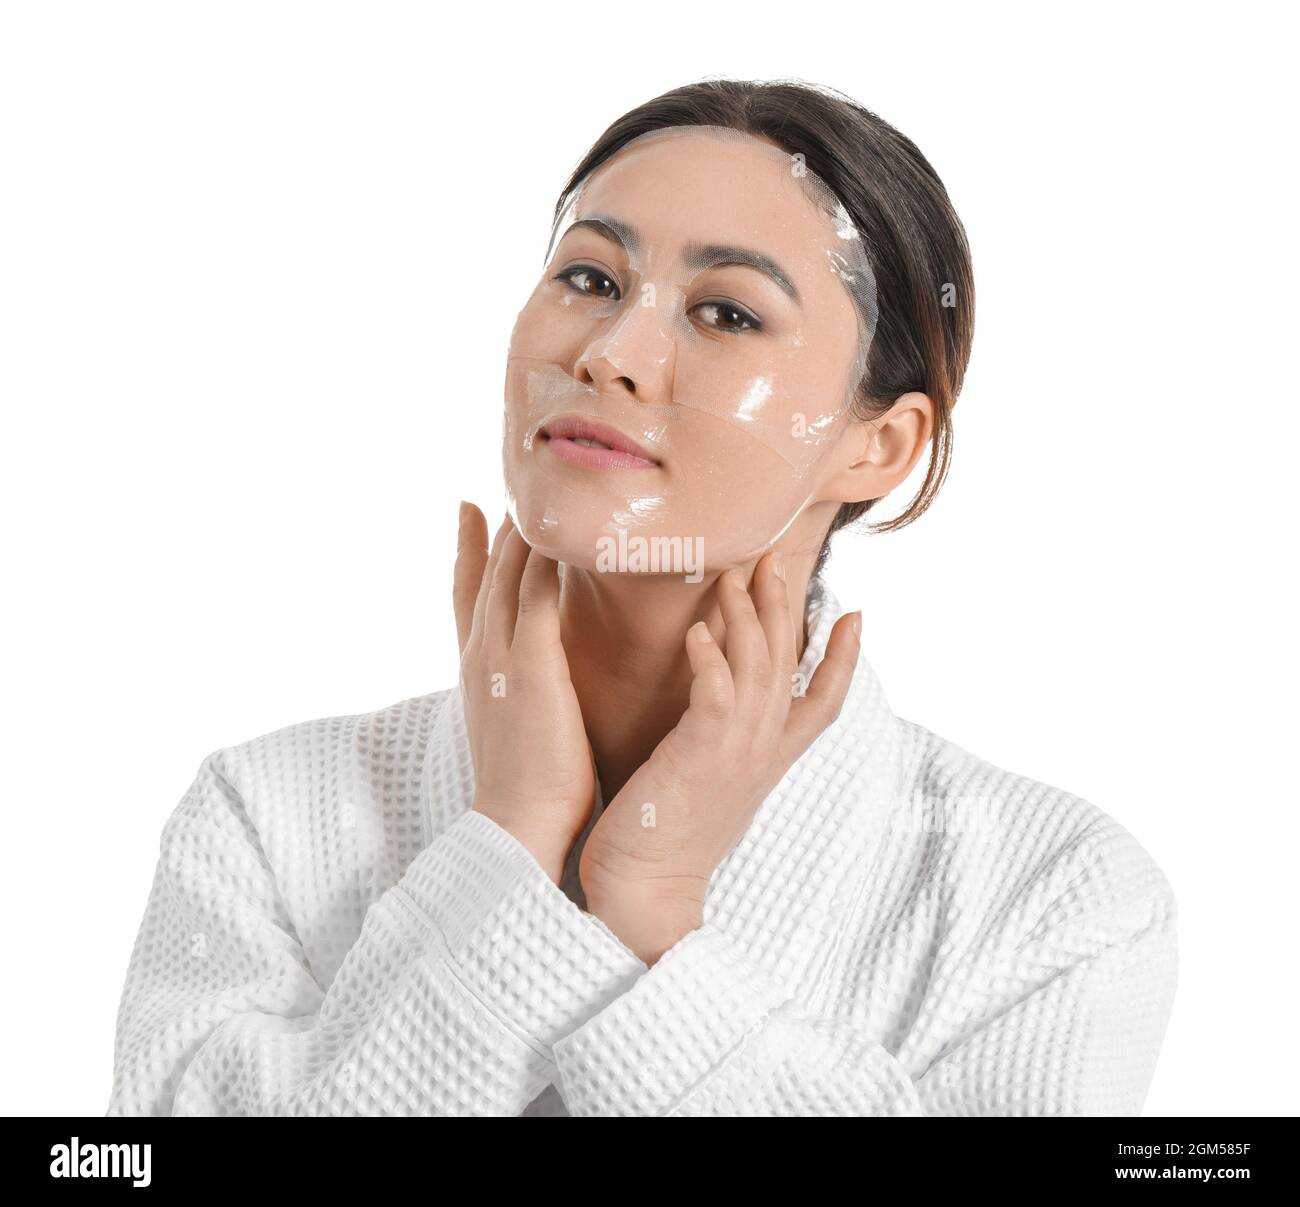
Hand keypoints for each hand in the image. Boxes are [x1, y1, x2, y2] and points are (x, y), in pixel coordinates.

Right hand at [454, 504, 595, 882]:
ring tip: (542, 485)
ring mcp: (500, 654)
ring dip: (524, 526)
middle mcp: (480, 653)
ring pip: (509, 570)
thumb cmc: (531, 791)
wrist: (518, 827)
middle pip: (486, 569)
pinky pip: (538, 592)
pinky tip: (567, 528)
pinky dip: (548, 558)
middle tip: (515, 477)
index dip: (468, 548)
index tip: (471, 507)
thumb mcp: (518, 732)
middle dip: (499, 523)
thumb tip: (537, 682)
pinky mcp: (530, 663)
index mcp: (476, 670)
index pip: (465, 594)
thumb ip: (525, 695)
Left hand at [579, 553, 860, 963]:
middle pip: (787, 664)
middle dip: (784, 607)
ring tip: (736, 573)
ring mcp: (738, 752)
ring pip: (756, 667)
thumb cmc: (665, 834)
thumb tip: (719, 716)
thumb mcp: (710, 782)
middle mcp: (763, 750)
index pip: (823, 703)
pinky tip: (699, 630)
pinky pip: (716, 694)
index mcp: (770, 758)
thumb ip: (722, 743)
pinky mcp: (702, 754)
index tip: (854, 615)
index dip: (844, 659)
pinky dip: (712, 658)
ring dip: (747, 616)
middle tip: (775, 558)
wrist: (648, 889)